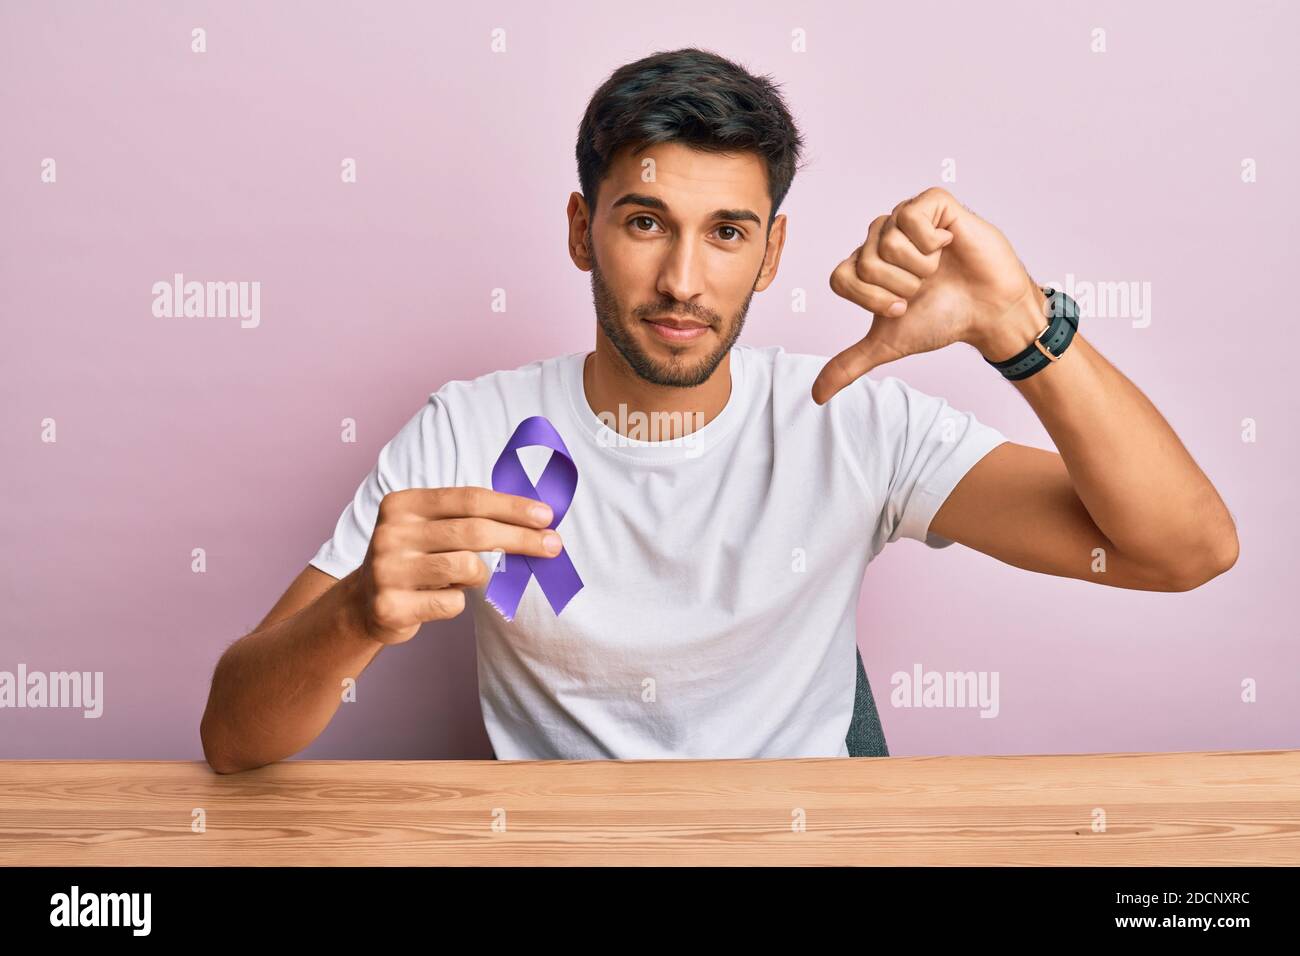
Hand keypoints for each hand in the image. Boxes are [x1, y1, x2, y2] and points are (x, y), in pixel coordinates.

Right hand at [349, 487, 562, 643]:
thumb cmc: (414, 560)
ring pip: (466, 567)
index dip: (512, 506)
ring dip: (482, 575)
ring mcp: (388, 570)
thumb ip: (469, 519)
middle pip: (473, 531)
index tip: (546, 516)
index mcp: (403, 504)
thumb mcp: (430, 528)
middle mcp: (391, 533)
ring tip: (471, 577)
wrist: (363, 604)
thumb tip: (535, 520)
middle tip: (553, 545)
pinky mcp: (391, 606)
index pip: (469, 498)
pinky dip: (457, 602)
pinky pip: (452, 603)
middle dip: (521, 538)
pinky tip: (441, 599)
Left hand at [812, 187, 1039, 403]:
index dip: (871, 299)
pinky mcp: (931, 202)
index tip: (900, 307)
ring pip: (888, 242)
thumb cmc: (942, 320)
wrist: (989, 312)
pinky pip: (910, 217)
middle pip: (865, 263)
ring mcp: (905, 218)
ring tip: (937, 268)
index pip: (841, 278)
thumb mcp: (889, 344)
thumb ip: (850, 364)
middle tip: (924, 287)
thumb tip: (816, 396)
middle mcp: (879, 239)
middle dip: (899, 286)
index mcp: (864, 266)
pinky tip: (947, 245)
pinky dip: (931, 240)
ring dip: (919, 267)